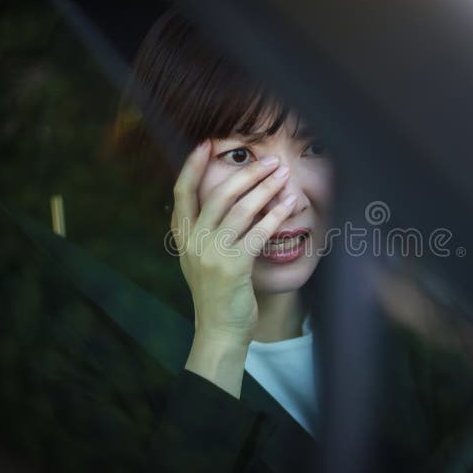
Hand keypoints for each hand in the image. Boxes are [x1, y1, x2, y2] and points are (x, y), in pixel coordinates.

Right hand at [170, 140, 297, 394]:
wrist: (219, 329)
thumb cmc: (216, 291)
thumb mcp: (200, 257)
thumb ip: (205, 229)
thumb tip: (228, 196)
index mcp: (183, 236)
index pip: (182, 192)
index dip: (192, 166)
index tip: (206, 143)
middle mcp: (193, 241)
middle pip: (219, 195)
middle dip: (247, 173)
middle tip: (269, 160)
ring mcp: (211, 254)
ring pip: (241, 209)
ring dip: (266, 188)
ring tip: (283, 175)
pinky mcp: (233, 267)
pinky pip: (257, 232)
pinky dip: (275, 214)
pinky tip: (289, 204)